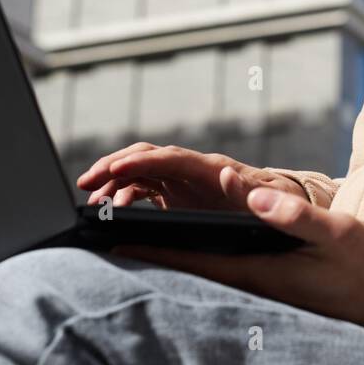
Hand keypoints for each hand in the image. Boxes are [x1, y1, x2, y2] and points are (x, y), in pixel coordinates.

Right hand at [75, 143, 306, 211]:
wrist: (278, 207)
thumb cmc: (274, 205)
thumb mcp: (266, 201)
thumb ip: (247, 190)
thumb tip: (228, 173)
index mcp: (211, 168)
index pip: (170, 158)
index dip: (143, 161)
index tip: (114, 168)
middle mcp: (191, 169)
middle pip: (146, 157)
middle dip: (114, 165)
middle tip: (85, 181)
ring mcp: (181, 180)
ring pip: (139, 172)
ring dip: (112, 181)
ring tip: (91, 199)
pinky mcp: (175, 194)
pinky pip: (142, 189)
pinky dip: (122, 195)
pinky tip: (108, 207)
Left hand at [111, 186, 363, 330]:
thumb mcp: (334, 232)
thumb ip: (291, 214)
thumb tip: (246, 190)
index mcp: (262, 270)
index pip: (196, 260)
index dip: (155, 249)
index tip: (117, 240)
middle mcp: (255, 280)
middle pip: (193, 264)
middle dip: (154, 249)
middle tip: (114, 232)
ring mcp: (263, 283)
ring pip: (207, 266)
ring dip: (174, 252)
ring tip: (141, 235)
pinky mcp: (273, 280)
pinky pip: (226, 268)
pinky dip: (201, 254)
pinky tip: (192, 246)